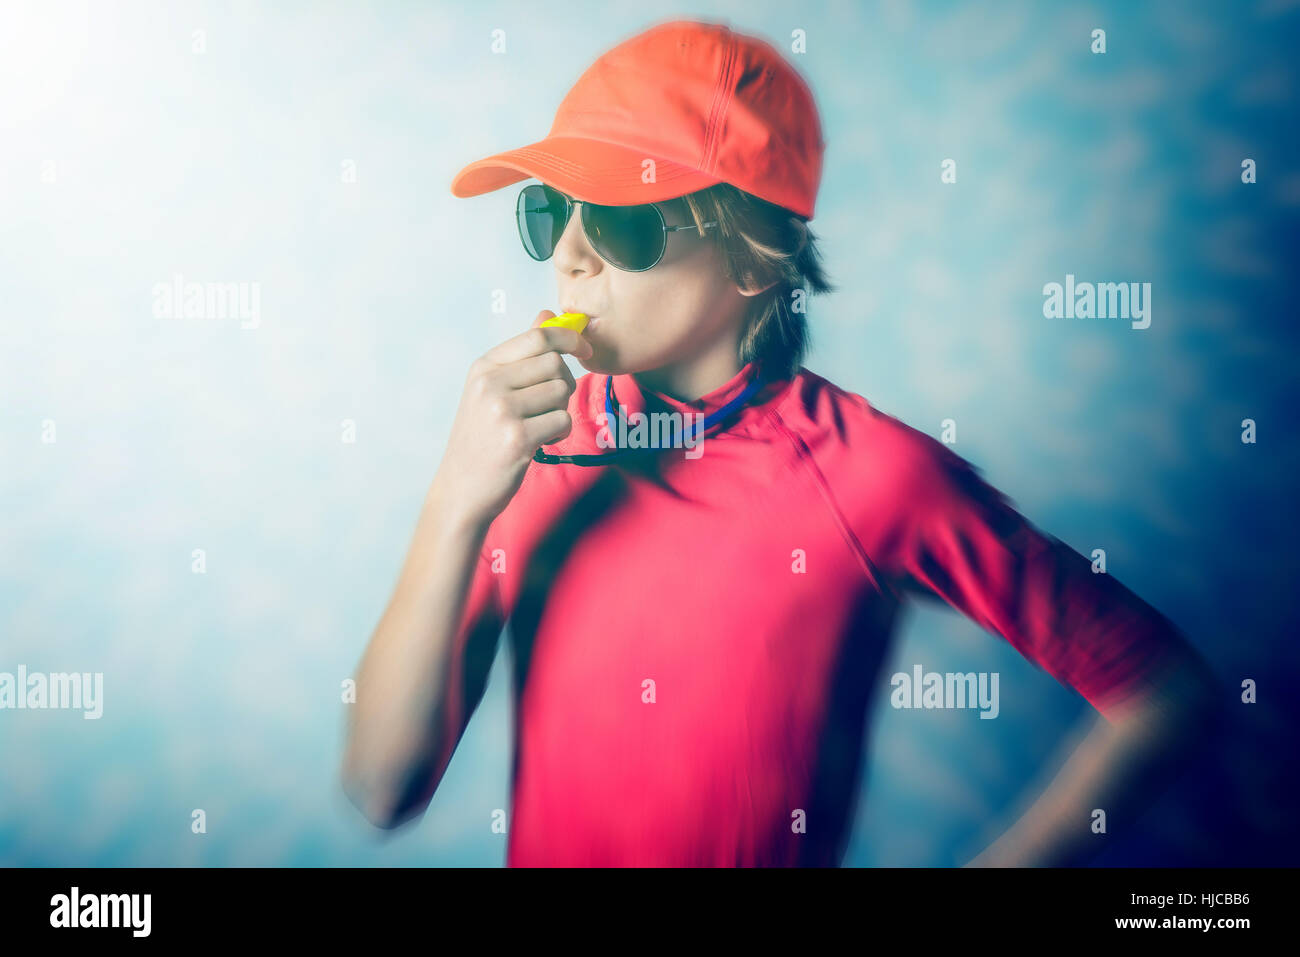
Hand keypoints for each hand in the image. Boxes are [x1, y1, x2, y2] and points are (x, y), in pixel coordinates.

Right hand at [431, 310, 592, 527]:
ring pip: (561, 393)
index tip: (585, 347)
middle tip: (549, 407)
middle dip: (564, 384)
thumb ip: (522, 354)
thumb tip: (547, 314)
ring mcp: (502, 410)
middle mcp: (489, 384)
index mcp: (484, 367)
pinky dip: (559, 434)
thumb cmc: (482, 438)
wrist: (461, 489)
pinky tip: (539, 443)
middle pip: (555, 364)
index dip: (569, 338)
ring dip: (559, 412)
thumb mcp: (491, 390)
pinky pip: (562, 421)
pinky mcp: (517, 438)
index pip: (538, 336)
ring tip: (538, 427)